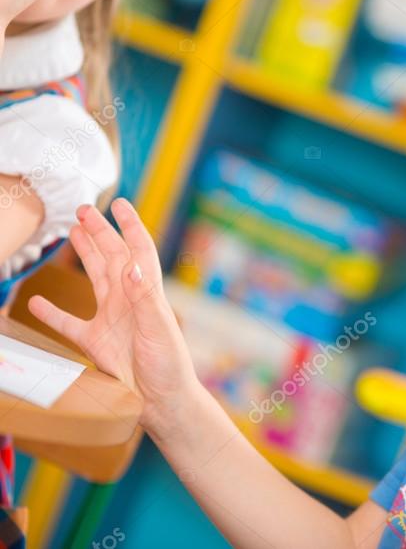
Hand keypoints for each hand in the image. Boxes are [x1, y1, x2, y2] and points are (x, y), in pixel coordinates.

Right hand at [28, 199, 199, 434]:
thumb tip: (132, 265)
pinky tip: (34, 302)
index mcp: (147, 293)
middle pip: (113, 257)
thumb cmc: (170, 365)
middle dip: (100, 232)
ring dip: (84, 256)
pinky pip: (68, 324)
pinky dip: (52, 313)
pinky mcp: (96, 343)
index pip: (139, 251)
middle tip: (83, 210)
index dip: (130, 226)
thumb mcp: (158, 329)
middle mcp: (129, 301)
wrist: (162, 402)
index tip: (119, 204)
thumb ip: (144, 298)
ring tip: (72, 233)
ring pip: (94, 278)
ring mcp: (112, 320)